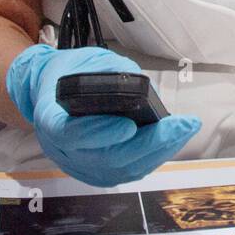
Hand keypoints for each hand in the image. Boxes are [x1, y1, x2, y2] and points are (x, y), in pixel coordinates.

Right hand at [6, 44, 199, 186]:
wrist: (49, 90)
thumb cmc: (69, 72)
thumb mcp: (86, 62)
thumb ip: (110, 74)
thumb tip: (142, 89)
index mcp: (50, 117)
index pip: (69, 134)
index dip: (98, 133)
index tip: (128, 126)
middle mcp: (60, 148)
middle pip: (104, 158)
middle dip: (148, 144)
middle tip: (181, 126)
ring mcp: (76, 164)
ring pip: (118, 170)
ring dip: (157, 152)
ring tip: (184, 131)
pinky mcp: (93, 171)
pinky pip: (124, 172)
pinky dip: (151, 158)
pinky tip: (172, 141)